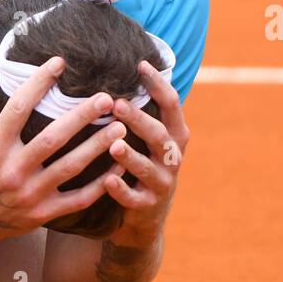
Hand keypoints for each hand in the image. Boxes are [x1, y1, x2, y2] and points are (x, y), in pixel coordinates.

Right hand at [0, 58, 124, 255]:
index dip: (39, 82)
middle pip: (52, 138)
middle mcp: (12, 171)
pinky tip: (119, 165)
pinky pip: (78, 199)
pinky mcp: (43, 213)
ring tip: (120, 127)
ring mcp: (30, 195)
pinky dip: (101, 184)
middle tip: (106, 97)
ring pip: (70, 168)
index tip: (59, 63)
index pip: (18, 108)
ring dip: (97, 146)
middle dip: (81, 116)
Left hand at [101, 59, 190, 242]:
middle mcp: (173, 157)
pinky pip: (134, 198)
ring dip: (131, 156)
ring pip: (148, 167)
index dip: (158, 85)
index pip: (172, 105)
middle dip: (139, 119)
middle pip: (159, 134)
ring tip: (113, 144)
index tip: (140, 65)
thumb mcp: (149, 140)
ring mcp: (162, 183)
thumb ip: (144, 113)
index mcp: (174, 136)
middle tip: (117, 104)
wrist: (147, 216)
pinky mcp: (148, 206)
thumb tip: (123, 68)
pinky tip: (108, 180)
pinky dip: (121, 190)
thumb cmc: (142, 165)